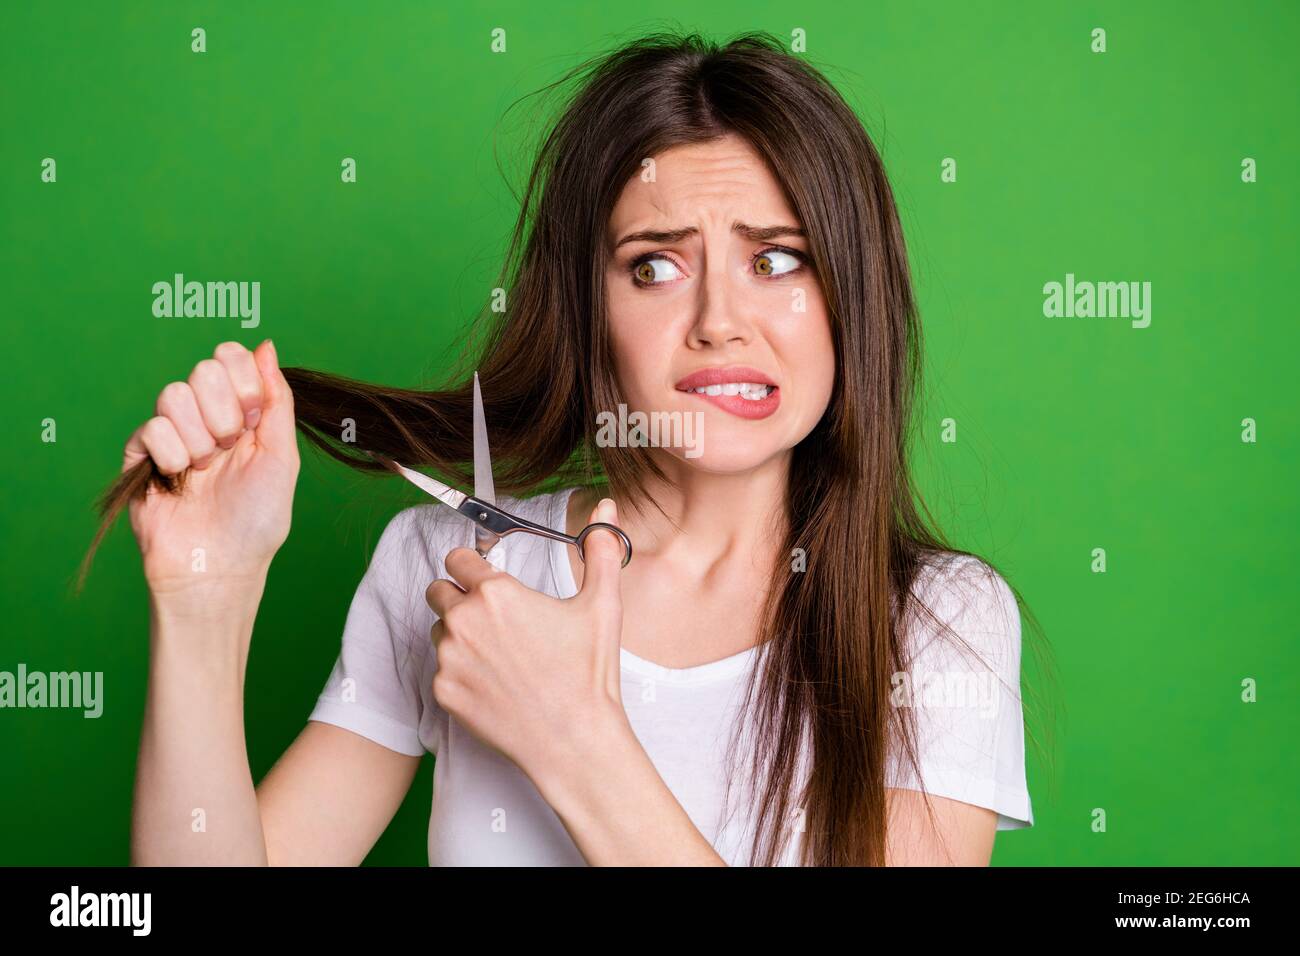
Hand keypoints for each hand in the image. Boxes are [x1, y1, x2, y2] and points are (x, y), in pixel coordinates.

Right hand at [122, 340, 299, 603]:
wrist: (219, 565)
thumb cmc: (256, 519)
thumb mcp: (280, 455)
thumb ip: (276, 399)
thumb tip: (264, 345)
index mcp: (241, 413)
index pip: (230, 356)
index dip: (243, 381)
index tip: (252, 419)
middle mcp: (206, 417)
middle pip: (203, 369)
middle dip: (224, 413)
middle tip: (229, 449)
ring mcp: (172, 434)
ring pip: (173, 394)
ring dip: (199, 439)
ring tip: (205, 470)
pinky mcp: (141, 455)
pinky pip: (152, 428)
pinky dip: (173, 456)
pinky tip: (180, 479)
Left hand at [425, 496, 628, 780]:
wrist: (574, 740)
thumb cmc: (588, 673)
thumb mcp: (602, 605)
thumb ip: (600, 550)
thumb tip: (606, 508)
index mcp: (497, 593)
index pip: (457, 559)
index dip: (473, 566)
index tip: (485, 578)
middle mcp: (464, 621)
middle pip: (438, 591)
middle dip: (459, 597)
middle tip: (493, 618)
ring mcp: (449, 659)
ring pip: (438, 632)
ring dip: (458, 636)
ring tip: (500, 655)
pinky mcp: (444, 692)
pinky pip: (441, 670)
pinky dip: (461, 673)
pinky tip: (494, 683)